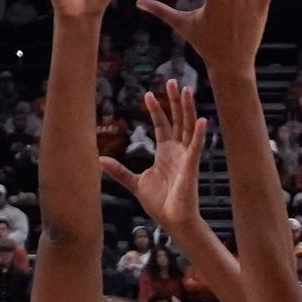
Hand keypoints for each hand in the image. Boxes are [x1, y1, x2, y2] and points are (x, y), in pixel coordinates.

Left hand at [99, 78, 205, 229]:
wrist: (172, 220)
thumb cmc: (159, 204)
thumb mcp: (135, 183)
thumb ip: (119, 171)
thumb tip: (100, 160)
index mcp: (165, 153)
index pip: (161, 125)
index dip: (156, 109)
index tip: (148, 94)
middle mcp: (177, 151)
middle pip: (177, 119)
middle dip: (174, 101)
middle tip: (171, 81)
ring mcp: (186, 157)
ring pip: (188, 126)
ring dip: (187, 108)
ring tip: (186, 90)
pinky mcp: (191, 166)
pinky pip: (196, 146)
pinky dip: (199, 133)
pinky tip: (202, 119)